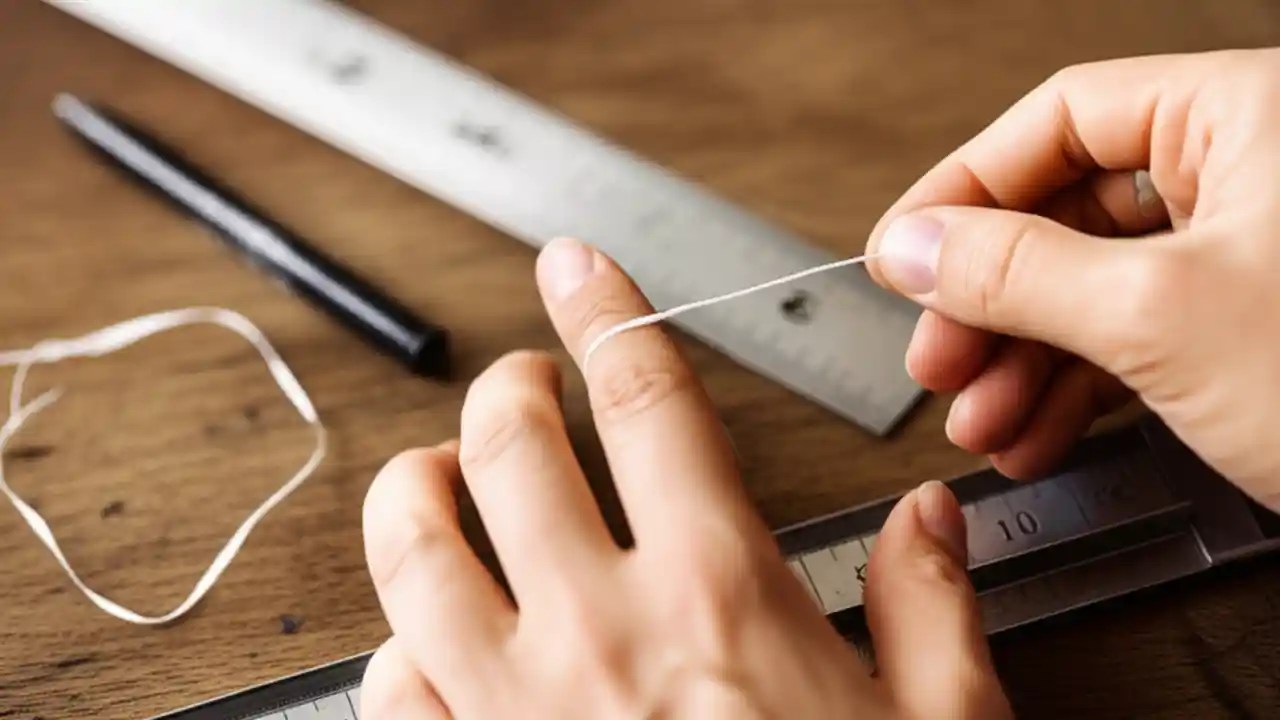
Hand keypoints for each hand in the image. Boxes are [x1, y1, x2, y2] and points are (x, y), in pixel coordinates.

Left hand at [358, 237, 1012, 718]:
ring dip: (413, 488)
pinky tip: (425, 645)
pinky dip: (396, 650)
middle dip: (505, 385)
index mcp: (718, 597)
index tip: (578, 268)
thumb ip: (937, 607)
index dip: (603, 309)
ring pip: (411, 546)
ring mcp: (514, 708)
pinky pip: (388, 689)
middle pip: (506, 444)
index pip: (643, 397)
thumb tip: (930, 518)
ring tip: (433, 475)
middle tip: (519, 380)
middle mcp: (599, 633)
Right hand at [866, 48, 1279, 509]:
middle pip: (1069, 213)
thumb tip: (916, 244)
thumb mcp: (1160, 317)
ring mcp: (1254, 255)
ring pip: (1097, 287)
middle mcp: (1251, 172)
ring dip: (1024, 361)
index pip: (1061, 120)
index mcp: (1244, 117)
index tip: (905, 251)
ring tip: (981, 421)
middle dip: (992, 301)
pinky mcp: (1257, 327)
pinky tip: (1037, 434)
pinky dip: (1080, 389)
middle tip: (938, 358)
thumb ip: (1018, 272)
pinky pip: (1140, 338)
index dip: (966, 188)